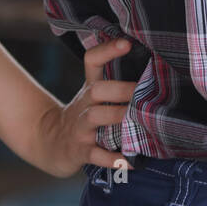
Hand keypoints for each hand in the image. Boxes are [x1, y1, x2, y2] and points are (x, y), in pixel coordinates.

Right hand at [30, 36, 137, 177]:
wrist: (50, 143)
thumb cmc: (82, 117)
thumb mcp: (91, 97)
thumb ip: (116, 86)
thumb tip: (157, 73)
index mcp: (89, 89)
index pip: (92, 61)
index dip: (107, 50)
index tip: (127, 43)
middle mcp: (83, 105)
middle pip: (97, 89)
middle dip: (120, 88)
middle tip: (143, 90)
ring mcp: (80, 129)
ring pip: (94, 118)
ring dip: (117, 117)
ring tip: (139, 120)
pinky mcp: (80, 151)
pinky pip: (96, 155)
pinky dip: (113, 159)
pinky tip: (131, 162)